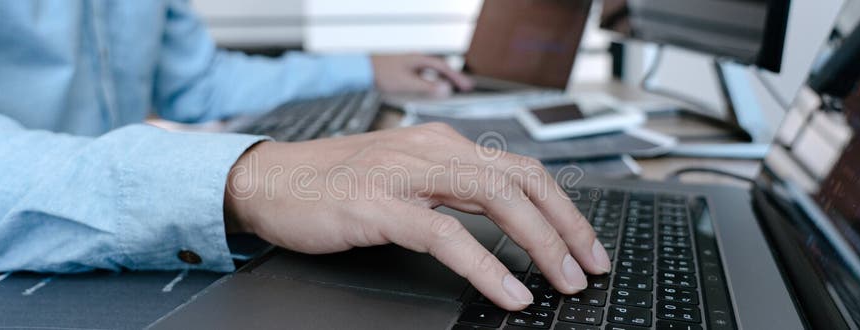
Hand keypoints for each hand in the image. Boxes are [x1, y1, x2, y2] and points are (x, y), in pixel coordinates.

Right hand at [224, 123, 609, 310]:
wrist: (270, 181)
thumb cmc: (335, 184)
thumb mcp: (407, 176)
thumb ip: (453, 190)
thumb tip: (509, 222)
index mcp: (443, 144)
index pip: (522, 169)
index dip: (563, 207)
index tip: (585, 244)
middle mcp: (432, 150)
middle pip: (522, 180)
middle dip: (566, 226)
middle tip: (589, 265)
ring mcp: (405, 174)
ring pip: (495, 199)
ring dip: (539, 243)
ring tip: (562, 280)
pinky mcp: (378, 205)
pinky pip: (446, 234)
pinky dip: (485, 265)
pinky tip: (507, 291)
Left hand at [371, 54, 474, 96]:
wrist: (363, 71)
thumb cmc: (382, 74)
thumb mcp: (408, 83)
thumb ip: (428, 87)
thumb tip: (446, 90)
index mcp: (419, 60)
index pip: (444, 68)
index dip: (457, 77)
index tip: (467, 86)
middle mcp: (416, 60)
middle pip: (440, 69)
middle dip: (453, 78)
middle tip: (466, 87)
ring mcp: (409, 65)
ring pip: (432, 72)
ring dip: (443, 80)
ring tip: (453, 89)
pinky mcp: (403, 71)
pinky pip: (423, 75)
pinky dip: (431, 81)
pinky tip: (431, 88)